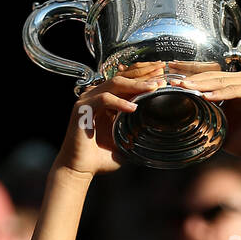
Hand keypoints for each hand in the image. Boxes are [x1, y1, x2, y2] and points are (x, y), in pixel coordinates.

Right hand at [54, 63, 168, 177]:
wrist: (79, 169)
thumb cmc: (99, 158)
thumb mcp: (122, 141)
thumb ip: (134, 131)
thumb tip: (153, 130)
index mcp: (106, 100)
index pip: (125, 80)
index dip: (143, 74)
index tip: (161, 72)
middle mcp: (96, 95)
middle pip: (121, 76)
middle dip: (142, 73)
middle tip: (160, 70)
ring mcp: (88, 100)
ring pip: (114, 84)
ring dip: (135, 85)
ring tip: (152, 87)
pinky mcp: (82, 108)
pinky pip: (104, 99)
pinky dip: (119, 102)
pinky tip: (133, 108)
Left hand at [164, 70, 240, 161]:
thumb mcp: (222, 128)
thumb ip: (209, 119)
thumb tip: (187, 121)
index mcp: (235, 86)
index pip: (210, 78)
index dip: (191, 79)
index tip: (173, 82)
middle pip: (214, 76)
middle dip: (192, 78)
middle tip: (173, 81)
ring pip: (223, 81)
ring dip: (203, 84)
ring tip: (186, 87)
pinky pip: (235, 90)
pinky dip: (220, 93)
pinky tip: (206, 96)